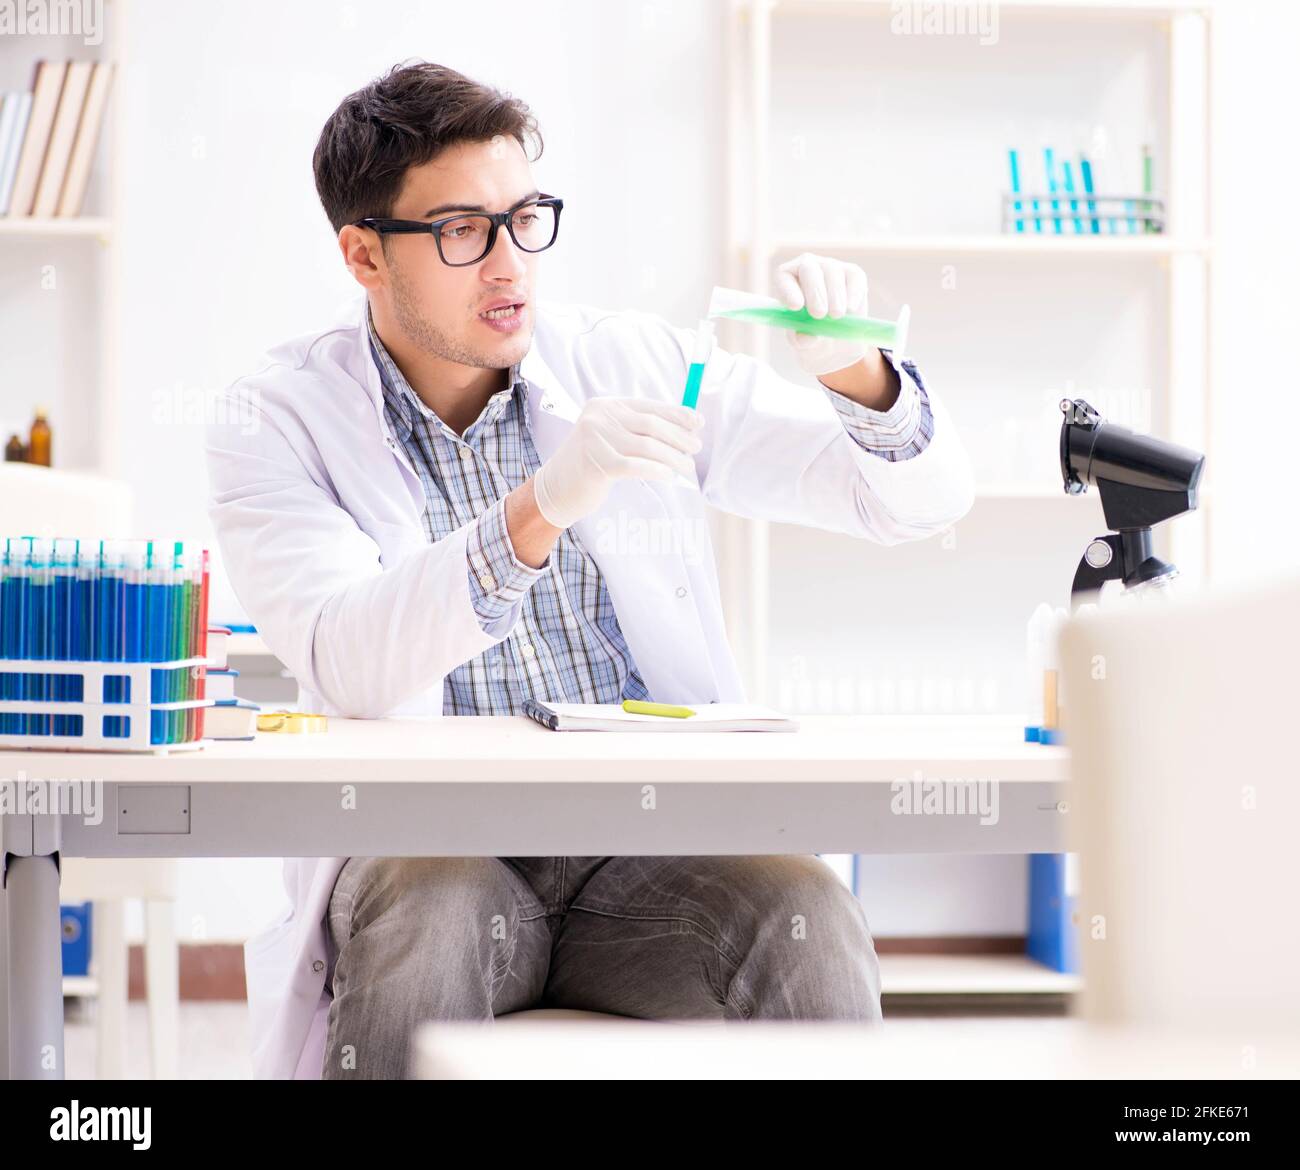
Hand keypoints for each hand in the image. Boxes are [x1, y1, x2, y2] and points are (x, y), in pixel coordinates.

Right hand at [532, 397, 703, 528]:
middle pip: (651, 425)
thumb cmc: (591, 464)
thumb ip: (637, 429)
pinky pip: (637, 466)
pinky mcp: (597, 464)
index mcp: (605, 406)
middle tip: (696, 449)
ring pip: (648, 446)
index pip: (649, 407)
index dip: (677, 414)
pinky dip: (658, 470)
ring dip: (674, 457)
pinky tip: (670, 476)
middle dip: (679, 437)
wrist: (555, 490)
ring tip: (687, 467)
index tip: (698, 423)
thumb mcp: (610, 438)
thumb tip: (684, 429)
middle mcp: (599, 417)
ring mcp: (596, 440)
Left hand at [776, 252, 870, 377]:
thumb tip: (807, 337)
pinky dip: (853, 292)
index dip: (789, 290)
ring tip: (836, 315)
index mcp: (787, 282)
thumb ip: (801, 340)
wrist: (836, 346)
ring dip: (835, 294)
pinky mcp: (853, 274)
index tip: (796, 306)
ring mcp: (831, 268)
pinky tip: (850, 308)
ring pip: (832, 272)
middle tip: (819, 314)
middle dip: (814, 291)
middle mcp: (808, 269)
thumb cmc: (812, 338)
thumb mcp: (803, 344)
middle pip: (809, 269)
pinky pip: (853, 277)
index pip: (783, 276)